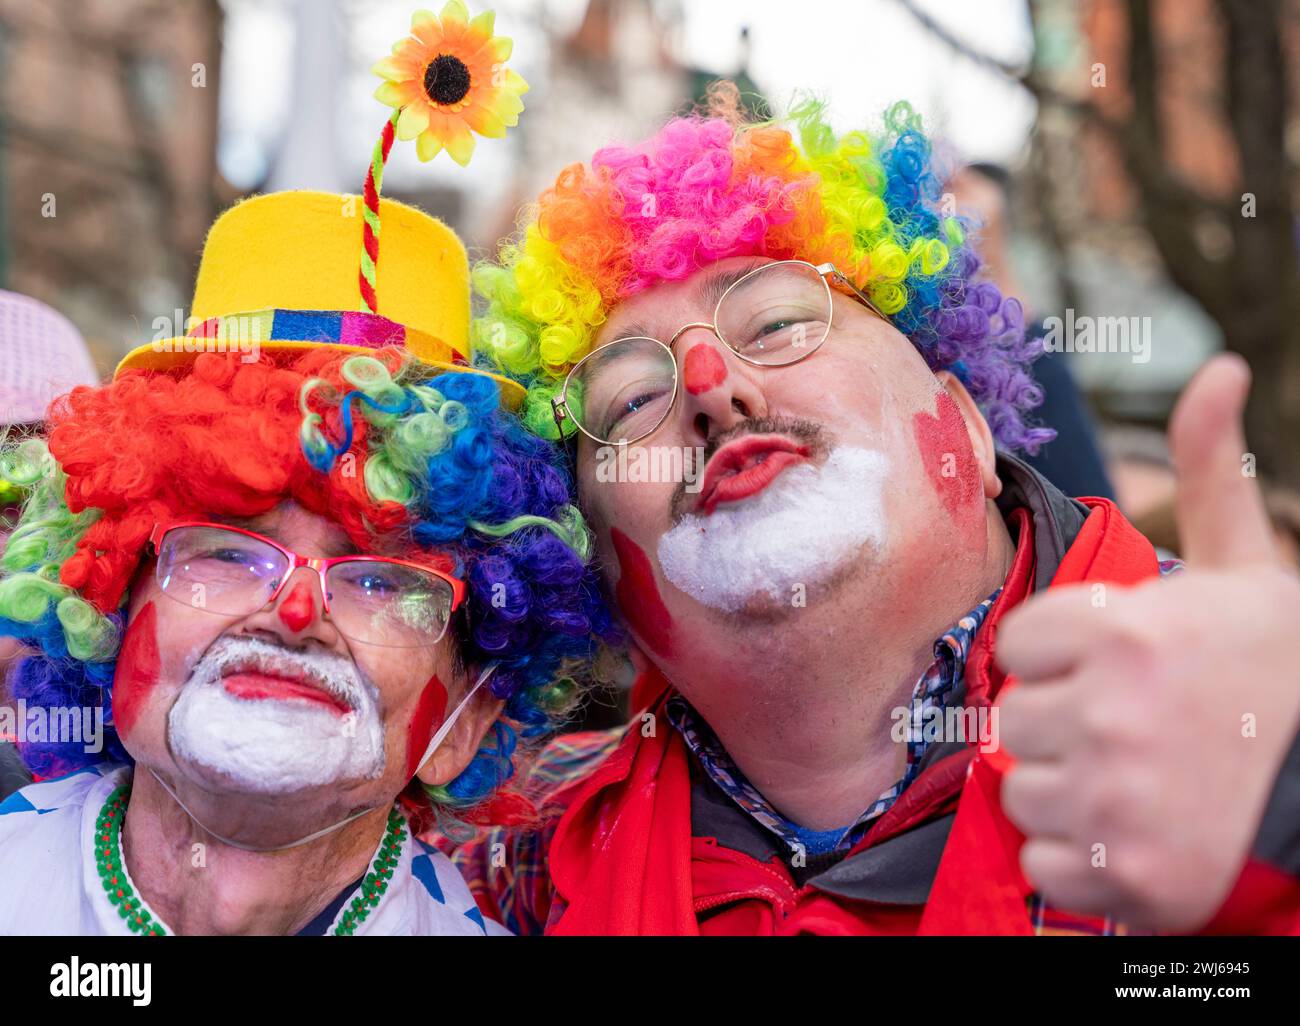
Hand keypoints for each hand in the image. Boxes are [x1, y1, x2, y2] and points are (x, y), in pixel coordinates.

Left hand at [996, 353, 1299, 931]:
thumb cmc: (1278, 670)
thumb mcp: (1247, 565)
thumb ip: (1208, 471)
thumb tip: (1222, 369)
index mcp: (1121, 629)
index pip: (1016, 648)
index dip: (1061, 661)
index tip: (1113, 670)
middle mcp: (1108, 710)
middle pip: (1012, 722)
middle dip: (1063, 726)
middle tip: (1133, 732)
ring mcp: (1115, 798)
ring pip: (1022, 793)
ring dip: (1069, 793)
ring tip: (1139, 783)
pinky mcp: (1125, 875)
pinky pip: (1046, 862)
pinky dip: (1082, 860)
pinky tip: (1138, 835)